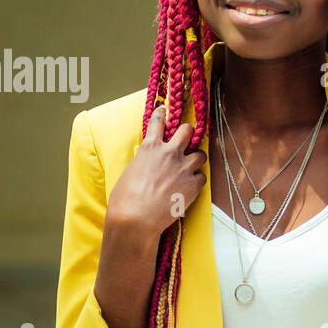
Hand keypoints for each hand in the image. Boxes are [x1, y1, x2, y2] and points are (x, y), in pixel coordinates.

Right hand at [107, 104, 207, 238]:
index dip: (162, 114)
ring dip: (197, 159)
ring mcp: (183, 168)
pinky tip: (191, 187)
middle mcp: (169, 153)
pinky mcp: (193, 185)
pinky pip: (202, 177)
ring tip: (191, 166)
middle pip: (188, 131)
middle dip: (188, 133)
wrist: (136, 218)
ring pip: (201, 154)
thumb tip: (148, 163)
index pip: (158, 122)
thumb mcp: (130, 172)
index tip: (165, 109)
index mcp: (150, 147)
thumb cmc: (125, 198)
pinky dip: (197, 181)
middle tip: (187, 139)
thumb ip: (143, 162)